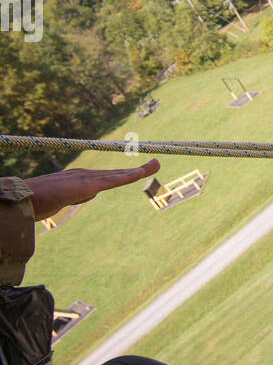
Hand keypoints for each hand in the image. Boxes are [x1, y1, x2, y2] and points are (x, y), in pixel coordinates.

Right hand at [25, 160, 160, 219]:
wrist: (24, 198)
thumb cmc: (37, 201)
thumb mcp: (61, 200)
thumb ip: (75, 195)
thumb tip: (89, 192)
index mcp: (80, 179)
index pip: (107, 177)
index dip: (124, 174)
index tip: (138, 170)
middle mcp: (86, 175)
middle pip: (117, 173)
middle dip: (138, 169)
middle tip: (156, 162)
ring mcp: (86, 178)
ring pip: (118, 175)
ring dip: (139, 170)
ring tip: (156, 163)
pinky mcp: (86, 185)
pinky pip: (113, 181)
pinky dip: (129, 176)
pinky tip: (141, 172)